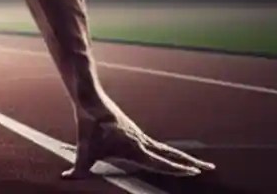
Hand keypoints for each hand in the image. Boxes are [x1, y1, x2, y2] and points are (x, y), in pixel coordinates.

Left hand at [63, 104, 214, 178]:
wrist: (89, 98)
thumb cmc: (88, 123)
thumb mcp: (83, 148)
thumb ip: (79, 167)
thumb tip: (66, 178)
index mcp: (134, 147)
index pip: (160, 161)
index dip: (176, 168)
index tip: (194, 172)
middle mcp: (141, 141)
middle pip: (171, 154)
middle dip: (190, 162)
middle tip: (210, 169)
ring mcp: (139, 136)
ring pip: (166, 149)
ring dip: (183, 157)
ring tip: (198, 165)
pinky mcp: (134, 132)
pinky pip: (157, 145)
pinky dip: (169, 152)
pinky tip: (171, 157)